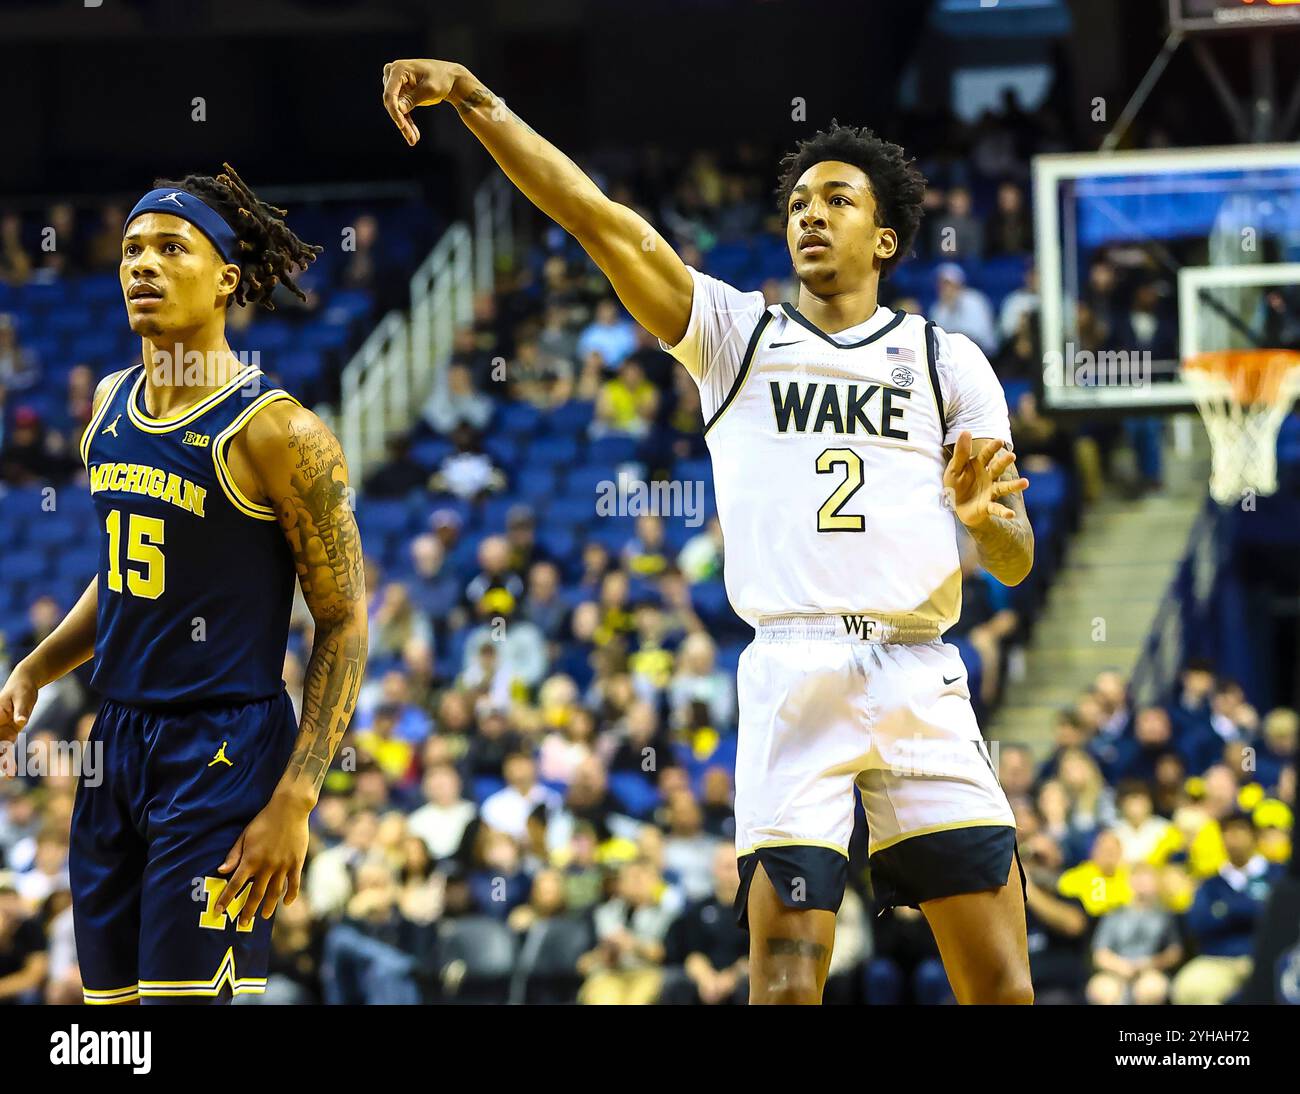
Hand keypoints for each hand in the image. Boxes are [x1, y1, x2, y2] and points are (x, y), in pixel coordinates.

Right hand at [0, 666, 36, 764]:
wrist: (25, 684)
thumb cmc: (22, 689)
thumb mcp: (23, 698)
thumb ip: (21, 711)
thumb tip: (21, 721)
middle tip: (0, 771)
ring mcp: (0, 732)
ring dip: (0, 763)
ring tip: (5, 776)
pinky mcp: (9, 734)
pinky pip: (7, 750)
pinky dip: (7, 761)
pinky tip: (9, 773)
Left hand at [213, 789, 312, 928]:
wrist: (289, 809)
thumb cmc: (264, 821)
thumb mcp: (245, 835)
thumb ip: (234, 854)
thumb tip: (221, 871)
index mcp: (251, 859)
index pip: (234, 885)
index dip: (225, 899)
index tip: (218, 911)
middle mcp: (266, 866)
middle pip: (255, 894)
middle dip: (247, 911)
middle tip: (242, 923)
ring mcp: (283, 865)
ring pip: (274, 892)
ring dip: (268, 907)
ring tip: (263, 916)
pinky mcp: (296, 862)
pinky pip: (293, 883)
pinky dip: (290, 895)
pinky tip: (286, 903)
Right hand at [381, 59, 468, 145]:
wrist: (449, 78)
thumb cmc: (441, 79)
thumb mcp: (429, 89)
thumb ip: (413, 99)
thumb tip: (398, 109)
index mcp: (399, 69)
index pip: (390, 93)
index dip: (394, 111)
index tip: (402, 126)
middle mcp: (393, 74)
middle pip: (392, 102)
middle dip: (401, 121)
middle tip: (411, 138)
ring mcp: (395, 83)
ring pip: (395, 109)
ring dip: (404, 124)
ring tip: (413, 139)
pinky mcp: (400, 92)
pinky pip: (400, 110)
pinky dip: (407, 122)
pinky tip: (414, 135)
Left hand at [943, 431, 1028, 528]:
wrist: (956, 506)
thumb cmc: (956, 484)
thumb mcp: (954, 469)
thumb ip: (961, 453)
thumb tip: (966, 431)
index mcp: (979, 465)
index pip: (987, 454)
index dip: (993, 448)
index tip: (1000, 441)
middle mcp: (988, 477)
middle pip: (998, 468)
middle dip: (1004, 462)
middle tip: (1012, 456)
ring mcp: (990, 491)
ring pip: (1004, 487)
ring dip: (1014, 485)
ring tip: (1025, 483)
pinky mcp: (987, 506)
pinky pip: (997, 509)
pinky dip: (1003, 512)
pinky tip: (1011, 514)